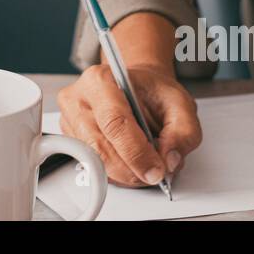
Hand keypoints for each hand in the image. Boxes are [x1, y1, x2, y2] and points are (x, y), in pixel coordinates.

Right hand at [57, 63, 200, 187]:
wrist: (136, 89)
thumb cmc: (151, 92)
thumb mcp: (180, 103)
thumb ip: (183, 131)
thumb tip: (170, 160)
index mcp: (100, 80)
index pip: (114, 122)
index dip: (137, 153)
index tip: (157, 170)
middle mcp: (78, 99)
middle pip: (100, 148)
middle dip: (132, 170)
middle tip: (156, 174)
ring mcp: (69, 121)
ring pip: (94, 163)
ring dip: (125, 173)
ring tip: (145, 165)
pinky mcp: (70, 140)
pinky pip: (91, 167)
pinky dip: (116, 173)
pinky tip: (130, 162)